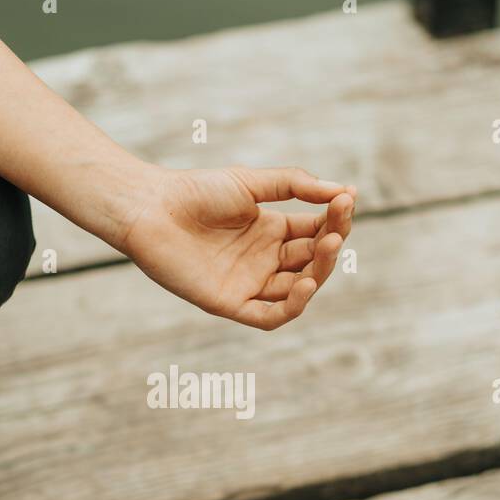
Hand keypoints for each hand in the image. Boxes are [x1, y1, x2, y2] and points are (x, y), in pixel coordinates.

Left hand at [120, 166, 355, 329]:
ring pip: (298, 290)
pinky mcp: (230, 303)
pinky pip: (269, 316)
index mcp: (271, 231)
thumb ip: (294, 186)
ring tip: (328, 246)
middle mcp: (264, 260)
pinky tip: (306, 284)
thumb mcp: (251, 183)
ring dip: (319, 272)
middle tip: (337, 228)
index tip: (347, 199)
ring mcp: (249, 283)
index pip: (316, 231)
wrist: (151, 209)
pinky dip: (292, 306)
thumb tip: (343, 190)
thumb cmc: (195, 192)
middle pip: (312, 261)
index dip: (335, 219)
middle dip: (330, 245)